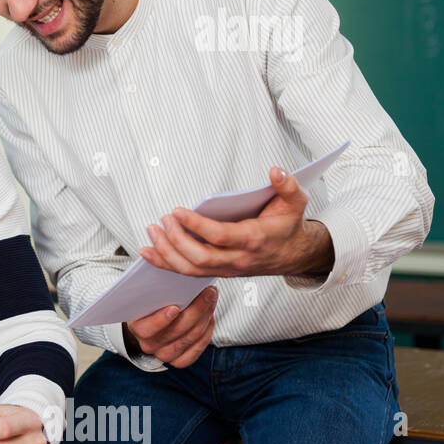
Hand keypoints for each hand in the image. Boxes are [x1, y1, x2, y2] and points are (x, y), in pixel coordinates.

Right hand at [123, 285, 217, 367]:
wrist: (153, 320)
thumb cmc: (153, 303)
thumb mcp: (149, 295)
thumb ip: (159, 290)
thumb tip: (179, 278)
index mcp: (136, 328)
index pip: (146, 329)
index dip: (161, 320)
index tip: (175, 307)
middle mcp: (149, 345)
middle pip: (176, 331)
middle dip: (196, 309)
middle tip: (208, 292)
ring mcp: (164, 354)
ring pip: (191, 337)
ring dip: (205, 316)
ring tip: (211, 298)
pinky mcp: (180, 360)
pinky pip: (198, 348)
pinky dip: (207, 332)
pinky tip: (209, 317)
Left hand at [140, 167, 333, 278]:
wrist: (292, 254)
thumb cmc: (287, 225)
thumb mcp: (295, 202)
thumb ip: (288, 186)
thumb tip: (276, 171)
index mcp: (254, 240)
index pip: (220, 237)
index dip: (196, 225)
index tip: (178, 211)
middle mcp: (238, 258)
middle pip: (200, 257)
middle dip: (177, 240)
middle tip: (164, 219)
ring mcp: (226, 268)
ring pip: (190, 268)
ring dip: (166, 252)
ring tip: (152, 230)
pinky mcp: (216, 271)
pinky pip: (187, 272)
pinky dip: (165, 263)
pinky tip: (148, 251)